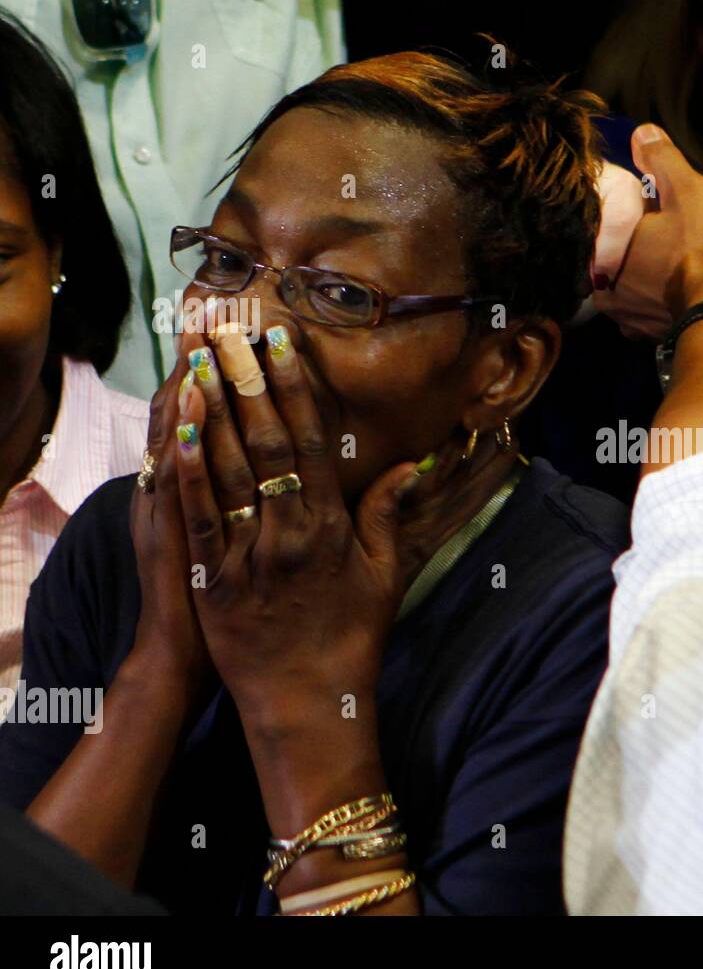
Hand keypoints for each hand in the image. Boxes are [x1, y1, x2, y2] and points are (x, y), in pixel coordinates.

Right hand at [128, 326, 214, 705]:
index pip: (210, 415)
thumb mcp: (222, 539)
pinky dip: (178, 445)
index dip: (222, 370)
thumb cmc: (217, 601)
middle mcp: (176, 490)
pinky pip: (174, 484)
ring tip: (199, 332)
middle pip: (192, 413)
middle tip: (218, 307)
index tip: (238, 322)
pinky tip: (184, 405)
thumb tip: (266, 450)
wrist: (183, 661)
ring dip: (189, 385)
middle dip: (207, 362)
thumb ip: (238, 491)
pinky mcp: (172, 537)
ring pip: (176, 437)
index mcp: (198, 487)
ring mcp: (169, 509)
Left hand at [170, 323, 445, 727]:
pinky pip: (199, 517)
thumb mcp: (385, 576)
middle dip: (250, 383)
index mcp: (333, 528)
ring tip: (201, 362)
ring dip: (214, 413)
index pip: (314, 443)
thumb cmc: (351, 639)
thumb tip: (411, 464)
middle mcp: (290, 534)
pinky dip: (187, 472)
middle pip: (268, 444)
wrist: (309, 702)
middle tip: (233, 332)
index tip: (285, 345)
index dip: (298, 389)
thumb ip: (389, 515)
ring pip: (229, 472)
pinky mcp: (214, 579)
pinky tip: (177, 431)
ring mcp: (249, 556)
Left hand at [594, 124, 702, 339]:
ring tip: (680, 258)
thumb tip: (641, 133)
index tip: (658, 205)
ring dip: (650, 271)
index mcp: (603, 249)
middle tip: (673, 232)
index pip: (610, 218)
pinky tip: (682, 287)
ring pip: (633, 281)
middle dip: (642, 241)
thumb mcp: (688, 189)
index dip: (636, 207)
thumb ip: (661, 158)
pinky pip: (649, 308)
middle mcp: (603, 288)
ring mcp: (625, 317)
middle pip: (620, 251)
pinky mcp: (648, 336)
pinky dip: (662, 297)